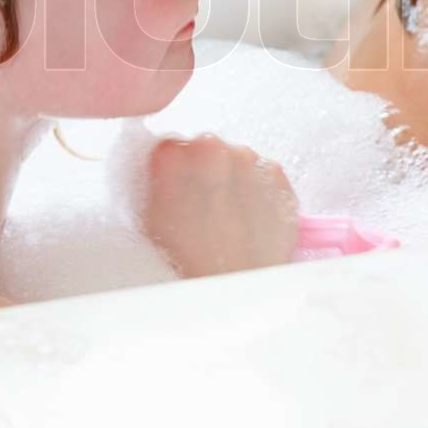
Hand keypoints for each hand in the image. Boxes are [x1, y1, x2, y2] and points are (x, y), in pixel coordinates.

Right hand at [144, 135, 299, 277]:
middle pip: (207, 148)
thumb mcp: (151, 218)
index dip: (176, 169)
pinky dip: (259, 188)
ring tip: (231, 215)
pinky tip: (251, 215)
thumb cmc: (187, 257)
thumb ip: (158, 183)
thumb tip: (167, 171)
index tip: (180, 186)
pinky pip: (264, 173)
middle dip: (206, 170)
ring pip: (238, 159)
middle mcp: (211, 147)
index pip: (172, 147)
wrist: (233, 280)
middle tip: (206, 204)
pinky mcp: (275, 173)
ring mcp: (247, 158)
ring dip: (234, 178)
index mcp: (172, 155)